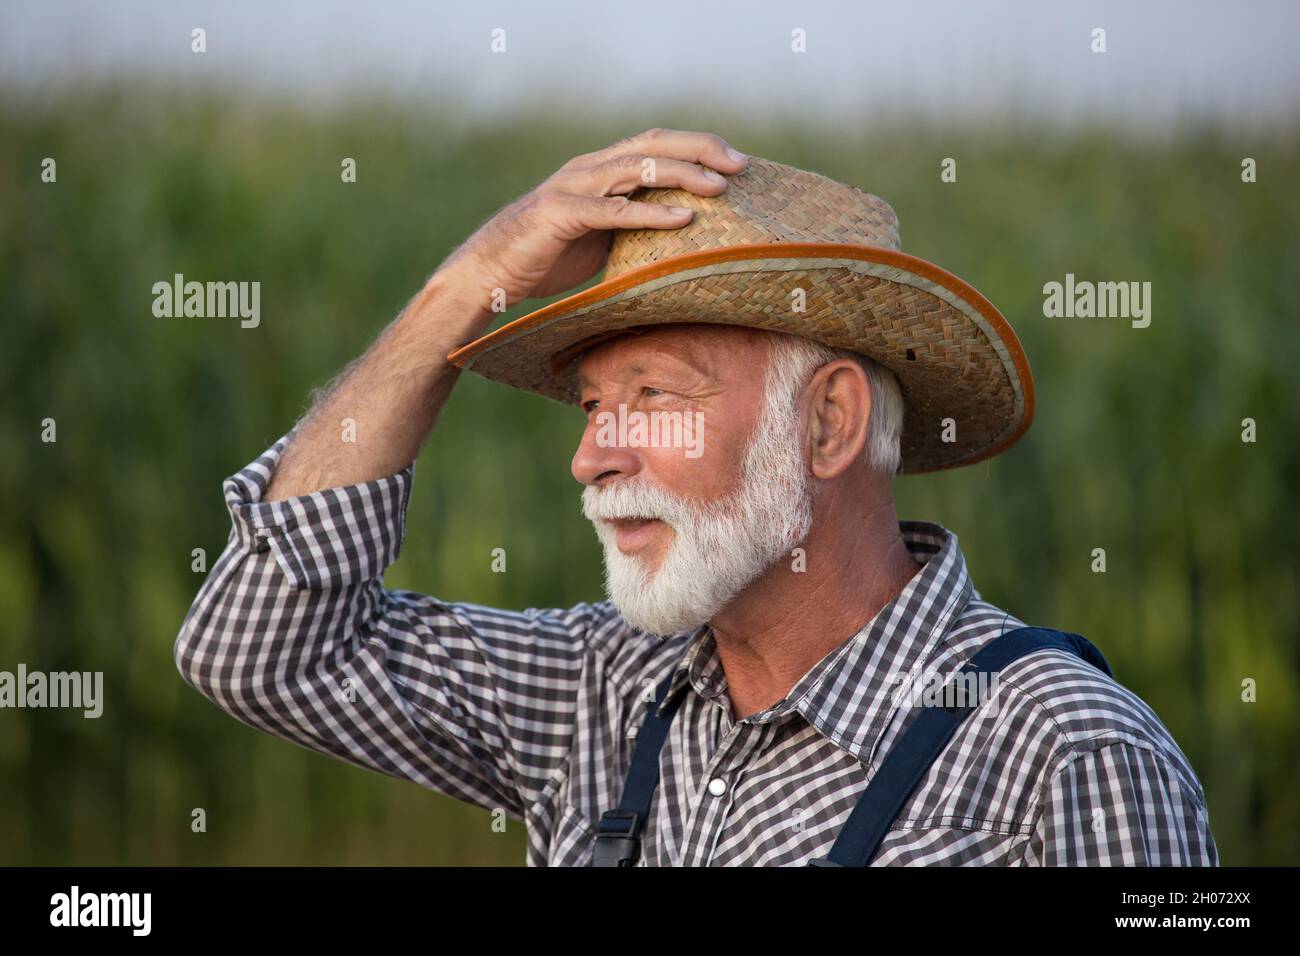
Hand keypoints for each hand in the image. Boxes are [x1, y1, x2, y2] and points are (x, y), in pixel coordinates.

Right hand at [438, 128, 747, 306]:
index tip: (736, 161)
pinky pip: (614, 211)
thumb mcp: (600, 238)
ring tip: (719, 188)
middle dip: (701, 150)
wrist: (489, 272)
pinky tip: (683, 220)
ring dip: (682, 176)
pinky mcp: (561, 214)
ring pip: (638, 170)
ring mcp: (573, 187)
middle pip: (654, 145)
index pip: (656, 144)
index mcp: (600, 170)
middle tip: (740, 165)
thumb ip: (632, 227)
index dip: (697, 146)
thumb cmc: (546, 258)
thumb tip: (681, 239)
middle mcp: (589, 169)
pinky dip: (651, 214)